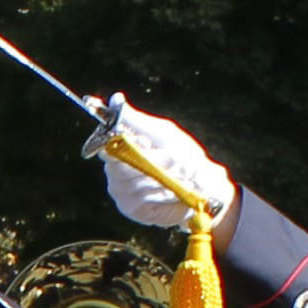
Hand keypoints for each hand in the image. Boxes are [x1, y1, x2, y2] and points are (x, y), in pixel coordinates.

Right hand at [92, 99, 230, 231]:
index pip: (105, 143)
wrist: (202, 187)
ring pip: (134, 180)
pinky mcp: (131, 208)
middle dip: (152, 159)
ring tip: (180, 176)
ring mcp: (121, 191)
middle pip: (121, 163)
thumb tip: (115, 99)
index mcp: (120, 148)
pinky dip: (161, 193)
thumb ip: (137, 120)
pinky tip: (172, 192)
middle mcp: (115, 170)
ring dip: (162, 176)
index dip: (123, 142)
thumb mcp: (162, 132)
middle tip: (174, 158)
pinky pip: (142, 198)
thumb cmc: (182, 157)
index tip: (146, 141)